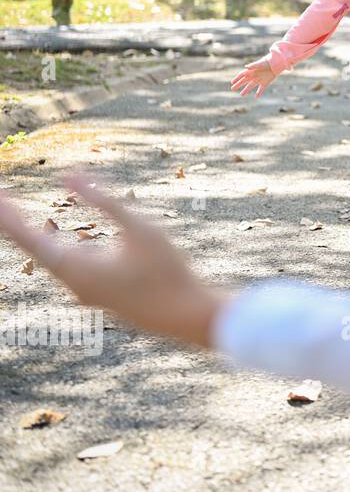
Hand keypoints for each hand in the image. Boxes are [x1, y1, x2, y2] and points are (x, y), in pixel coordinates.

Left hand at [0, 171, 228, 349]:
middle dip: (17, 225)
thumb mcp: (141, 229)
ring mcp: (86, 294)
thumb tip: (70, 174)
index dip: (10, 216)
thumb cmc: (168, 271)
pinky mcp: (99, 297)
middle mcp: (74, 285)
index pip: (30, 239)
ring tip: (19, 221)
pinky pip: (67, 271)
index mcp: (79, 269)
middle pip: (35, 251)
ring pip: (51, 263)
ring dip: (35, 239)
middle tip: (1, 202)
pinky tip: (58, 246)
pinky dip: (54, 252)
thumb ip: (104, 201)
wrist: (187, 317)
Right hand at [230, 57, 276, 96]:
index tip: (232, 82)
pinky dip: (259, 93)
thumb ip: (253, 65)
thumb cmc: (267, 63)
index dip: (237, 78)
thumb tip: (246, 67)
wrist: (275, 65)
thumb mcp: (260, 64)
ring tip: (241, 94)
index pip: (242, 75)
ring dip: (246, 90)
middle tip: (232, 88)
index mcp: (251, 71)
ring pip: (251, 86)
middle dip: (238, 85)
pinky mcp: (265, 83)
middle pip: (244, 81)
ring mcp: (259, 80)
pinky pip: (261, 89)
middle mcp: (254, 76)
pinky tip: (256, 97)